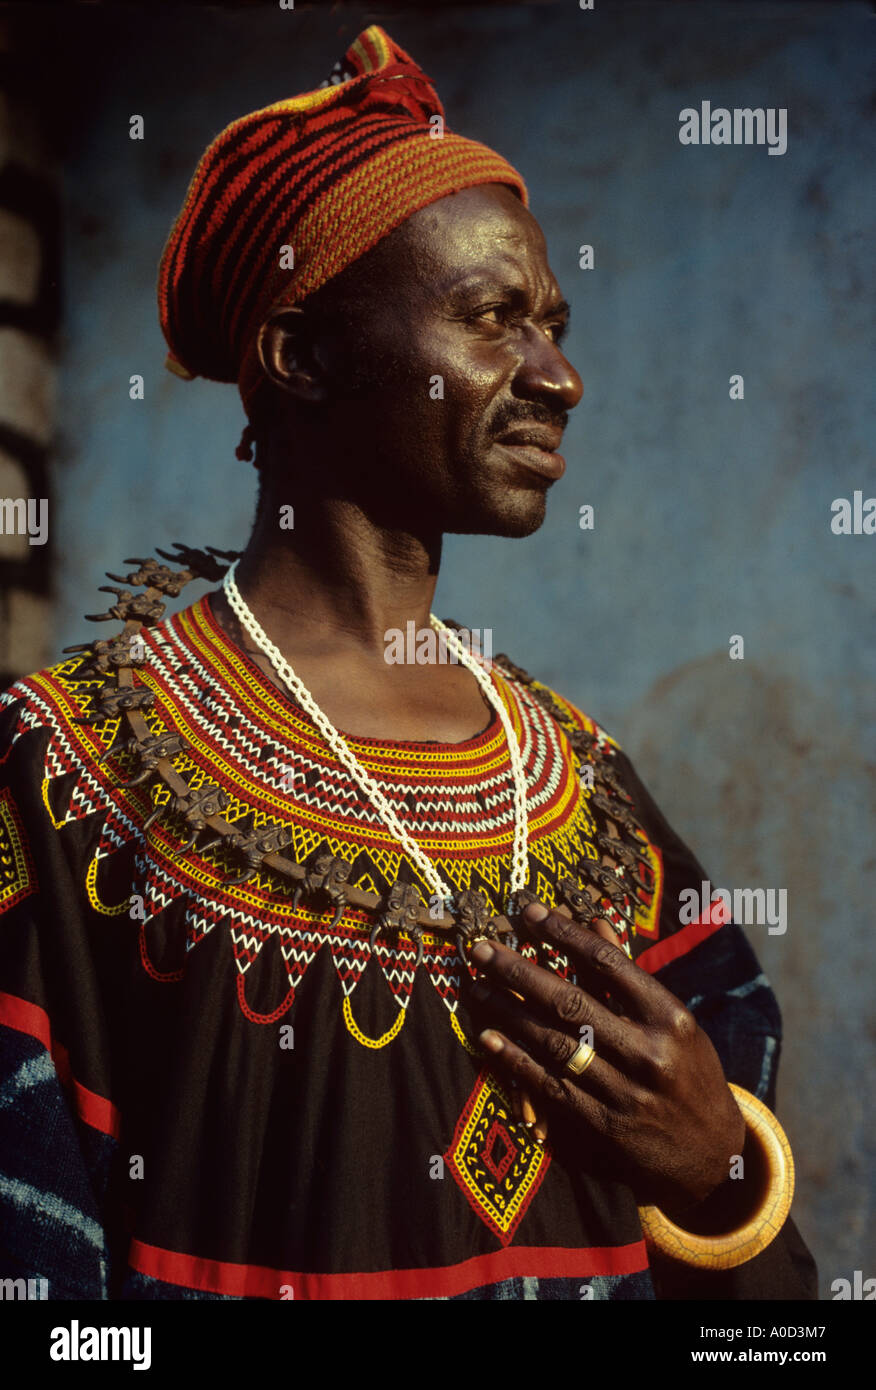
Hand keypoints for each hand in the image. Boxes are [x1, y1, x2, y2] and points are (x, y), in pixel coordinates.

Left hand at [470, 900, 745, 1214]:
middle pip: (572, 1003)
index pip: (608, 963)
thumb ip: (629, 976)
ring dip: (509, 1013)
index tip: (528, 913)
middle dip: (519, 972)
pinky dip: (516, 1061)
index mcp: (670, 1017)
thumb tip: (594, 922)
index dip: (564, 935)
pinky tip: (489, 1037)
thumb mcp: (672, 1021)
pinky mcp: (605, 1126)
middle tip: (481, 949)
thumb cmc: (688, 1071)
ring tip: (476, 987)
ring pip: (555, 1044)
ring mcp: (626, 1092)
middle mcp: (649, 1052)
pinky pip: (551, 1086)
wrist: (714, 1154)